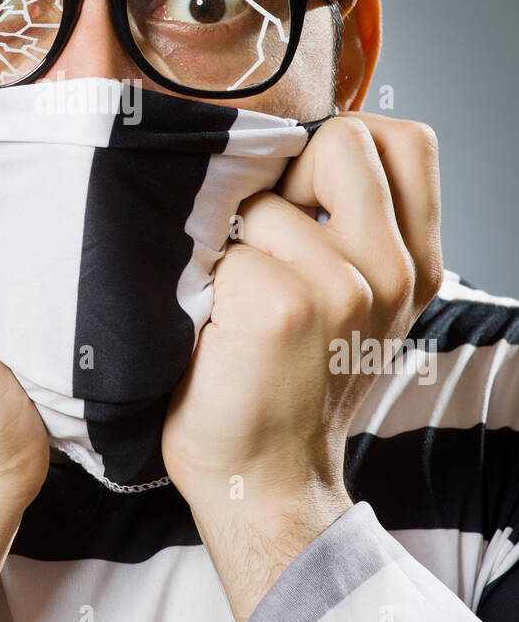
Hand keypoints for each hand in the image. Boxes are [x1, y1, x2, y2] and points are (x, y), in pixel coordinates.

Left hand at [161, 114, 442, 618]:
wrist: (262, 480)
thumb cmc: (288, 383)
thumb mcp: (354, 304)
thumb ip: (354, 226)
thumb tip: (298, 144)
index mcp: (413, 266)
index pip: (404, 141)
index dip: (344, 149)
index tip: (310, 202)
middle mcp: (393, 273)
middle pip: (344, 140)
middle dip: (289, 176)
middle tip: (267, 246)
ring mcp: (344, 290)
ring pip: (267, 199)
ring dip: (237, 243)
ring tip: (239, 300)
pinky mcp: (283, 308)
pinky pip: (226, 250)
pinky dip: (208, 283)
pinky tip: (219, 327)